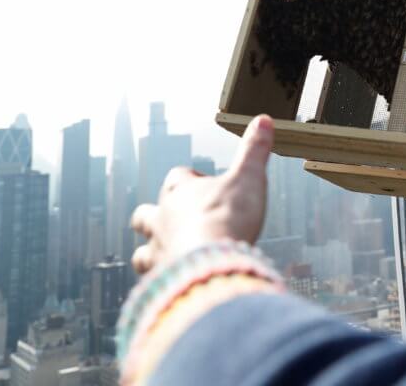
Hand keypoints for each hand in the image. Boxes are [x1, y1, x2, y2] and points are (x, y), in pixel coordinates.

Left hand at [130, 115, 273, 273]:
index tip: (205, 182)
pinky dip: (159, 280)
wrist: (212, 264)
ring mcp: (159, 251)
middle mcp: (162, 220)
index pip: (176, 177)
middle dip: (154, 215)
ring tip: (167, 254)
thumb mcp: (249, 176)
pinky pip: (152, 281)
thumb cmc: (228, 218)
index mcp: (180, 193)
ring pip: (141, 252)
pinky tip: (172, 283)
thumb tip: (263, 121)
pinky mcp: (161, 279)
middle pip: (144, 215)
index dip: (190, 178)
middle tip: (174, 219)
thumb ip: (254, 150)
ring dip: (151, 251)